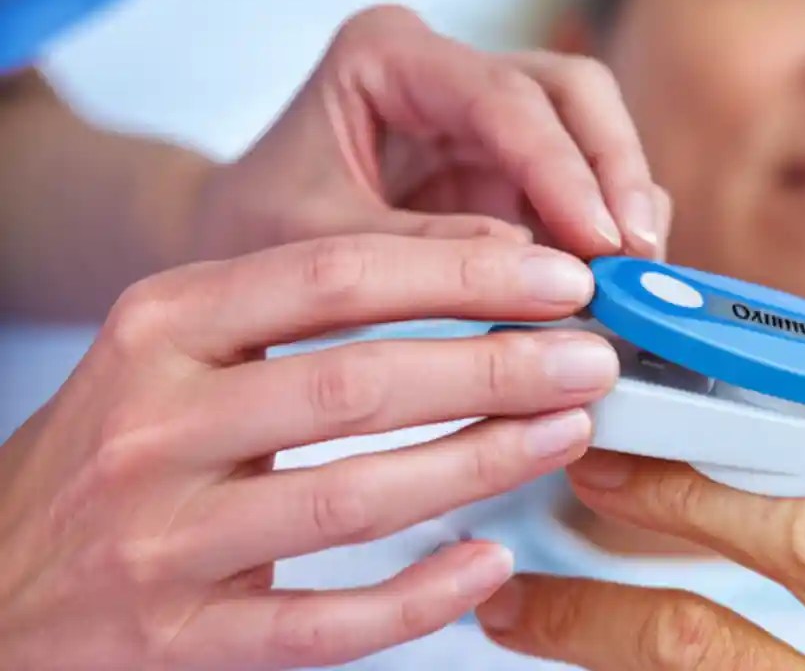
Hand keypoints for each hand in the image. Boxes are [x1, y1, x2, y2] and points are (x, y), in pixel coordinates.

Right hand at [0, 235, 620, 669]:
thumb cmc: (111, 449)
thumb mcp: (170, 351)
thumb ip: (289, 319)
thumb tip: (467, 292)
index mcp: (161, 328)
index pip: (335, 278)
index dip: (463, 272)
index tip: (557, 276)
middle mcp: (154, 424)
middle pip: (361, 383)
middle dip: (498, 365)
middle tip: (591, 358)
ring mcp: (162, 539)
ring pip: (355, 498)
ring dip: (482, 463)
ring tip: (566, 432)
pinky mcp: (177, 638)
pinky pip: (324, 623)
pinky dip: (419, 594)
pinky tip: (488, 560)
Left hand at [191, 5, 669, 264]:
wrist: (238, 255)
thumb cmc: (257, 230)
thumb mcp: (319, 246)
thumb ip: (421, 252)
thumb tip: (539, 271)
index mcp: (389, 57)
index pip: (502, 99)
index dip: (564, 169)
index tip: (602, 240)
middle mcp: (452, 76)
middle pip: (571, 96)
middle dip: (615, 172)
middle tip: (638, 254)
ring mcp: (491, 126)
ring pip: (592, 138)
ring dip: (622, 206)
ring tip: (635, 283)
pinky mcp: (513, 178)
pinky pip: (583, 193)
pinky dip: (606, 237)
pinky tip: (614, 288)